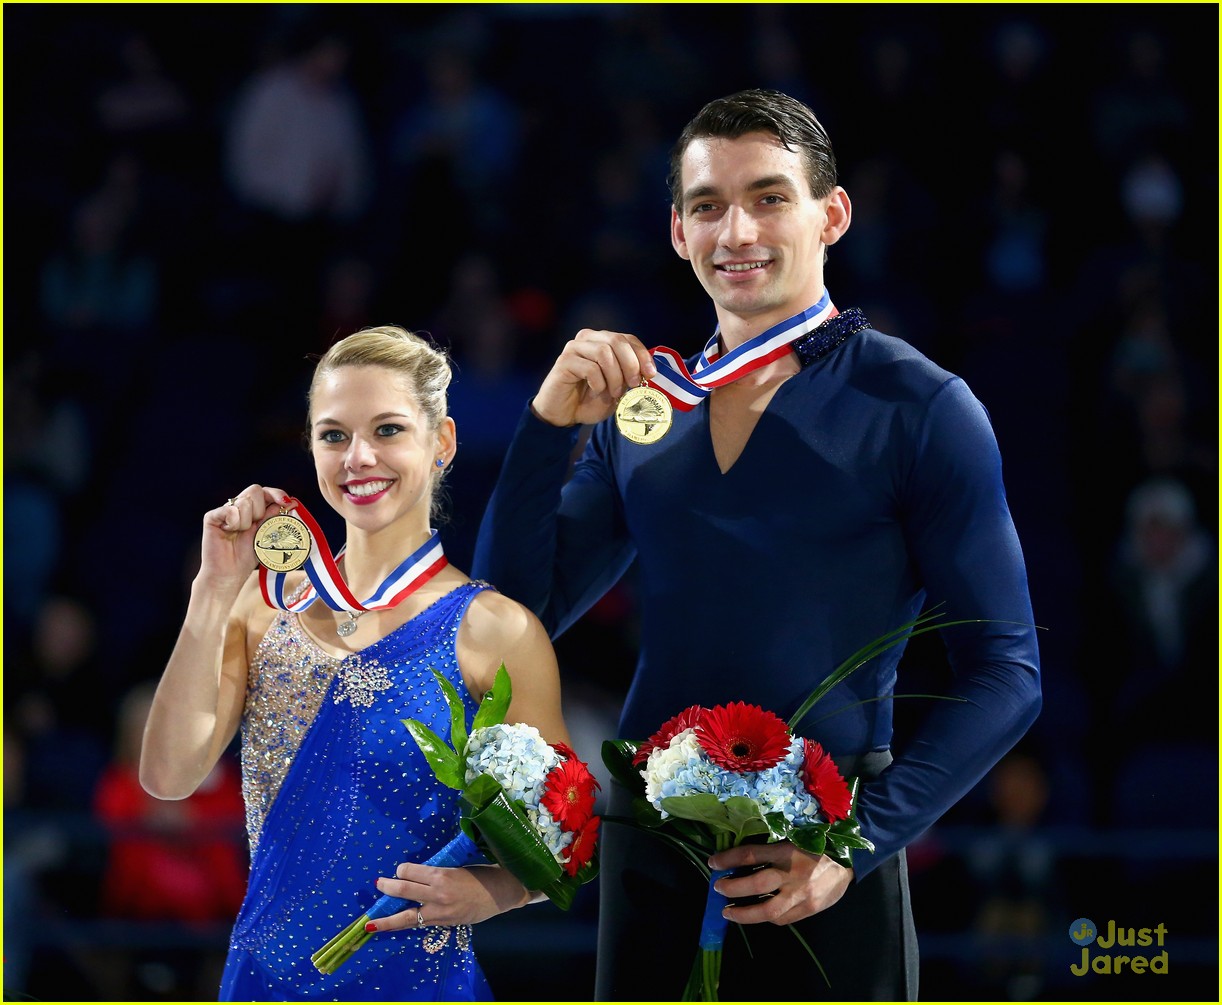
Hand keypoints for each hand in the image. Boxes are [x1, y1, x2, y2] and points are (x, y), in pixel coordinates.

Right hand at [199, 484, 290, 593]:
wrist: (229, 575)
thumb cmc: (246, 558)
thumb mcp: (266, 536)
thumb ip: (274, 517)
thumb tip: (290, 502)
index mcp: (253, 510)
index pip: (265, 492)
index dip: (276, 493)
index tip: (285, 502)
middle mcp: (239, 507)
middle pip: (255, 490)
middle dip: (260, 510)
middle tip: (254, 527)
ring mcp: (225, 511)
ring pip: (244, 502)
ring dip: (247, 522)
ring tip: (239, 534)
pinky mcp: (212, 517)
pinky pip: (229, 510)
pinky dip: (234, 522)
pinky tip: (229, 532)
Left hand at [366, 864, 532, 931]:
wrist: (501, 893)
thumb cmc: (481, 874)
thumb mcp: (457, 867)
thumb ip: (437, 873)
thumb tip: (417, 875)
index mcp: (440, 874)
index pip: (409, 871)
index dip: (401, 870)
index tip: (401, 870)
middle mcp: (436, 893)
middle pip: (402, 890)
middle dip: (387, 887)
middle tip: (378, 884)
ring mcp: (439, 911)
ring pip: (405, 916)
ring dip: (386, 920)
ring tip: (370, 924)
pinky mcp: (443, 923)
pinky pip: (418, 924)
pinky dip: (402, 926)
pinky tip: (390, 929)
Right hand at [532, 329, 656, 427]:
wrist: (564, 414)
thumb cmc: (590, 400)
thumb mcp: (618, 387)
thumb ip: (630, 376)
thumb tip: (648, 372)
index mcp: (602, 341)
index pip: (628, 338)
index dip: (642, 354)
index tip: (651, 374)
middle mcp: (588, 339)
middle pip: (617, 341)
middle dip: (630, 364)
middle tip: (634, 384)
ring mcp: (574, 348)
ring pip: (604, 352)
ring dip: (614, 376)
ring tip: (614, 392)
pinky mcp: (564, 361)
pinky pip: (589, 368)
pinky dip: (599, 383)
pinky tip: (597, 391)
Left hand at [709, 841, 852, 926]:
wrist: (849, 859)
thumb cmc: (816, 844)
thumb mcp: (793, 836)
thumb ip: (771, 847)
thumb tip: (741, 856)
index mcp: (786, 849)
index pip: (750, 854)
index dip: (728, 859)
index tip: (712, 862)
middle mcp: (792, 873)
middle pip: (756, 884)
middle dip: (732, 888)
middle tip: (718, 888)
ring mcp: (801, 894)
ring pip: (768, 910)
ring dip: (744, 913)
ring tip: (729, 912)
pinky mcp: (809, 909)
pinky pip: (783, 918)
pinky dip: (766, 918)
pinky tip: (757, 915)